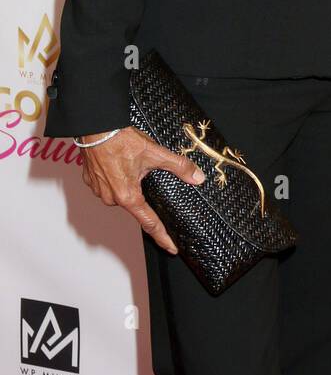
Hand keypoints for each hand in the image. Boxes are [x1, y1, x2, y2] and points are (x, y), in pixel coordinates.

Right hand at [78, 126, 204, 253]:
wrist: (96, 127)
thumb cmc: (121, 140)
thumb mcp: (155, 153)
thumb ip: (178, 167)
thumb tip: (197, 178)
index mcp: (128, 196)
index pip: (149, 223)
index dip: (162, 236)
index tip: (171, 247)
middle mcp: (111, 198)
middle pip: (135, 203)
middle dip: (142, 191)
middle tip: (144, 171)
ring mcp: (98, 191)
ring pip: (120, 193)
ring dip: (128, 183)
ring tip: (130, 163)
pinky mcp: (91, 182)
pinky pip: (107, 185)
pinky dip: (114, 177)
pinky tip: (118, 164)